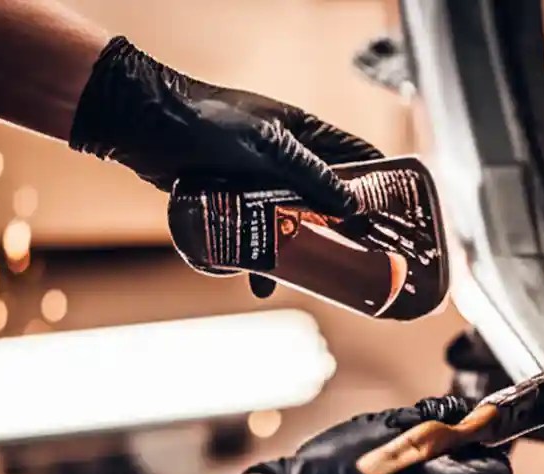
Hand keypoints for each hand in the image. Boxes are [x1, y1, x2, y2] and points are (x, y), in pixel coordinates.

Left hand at [69, 36, 383, 297]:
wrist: (146, 125)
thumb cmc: (208, 121)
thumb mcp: (269, 147)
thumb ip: (312, 176)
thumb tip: (353, 207)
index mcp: (306, 135)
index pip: (359, 157)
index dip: (381, 185)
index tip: (397, 217)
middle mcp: (289, 160)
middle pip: (330, 199)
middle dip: (345, 229)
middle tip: (365, 259)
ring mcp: (262, 183)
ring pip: (295, 223)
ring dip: (304, 250)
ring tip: (318, 278)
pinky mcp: (235, 203)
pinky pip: (258, 237)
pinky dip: (261, 259)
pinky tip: (262, 281)